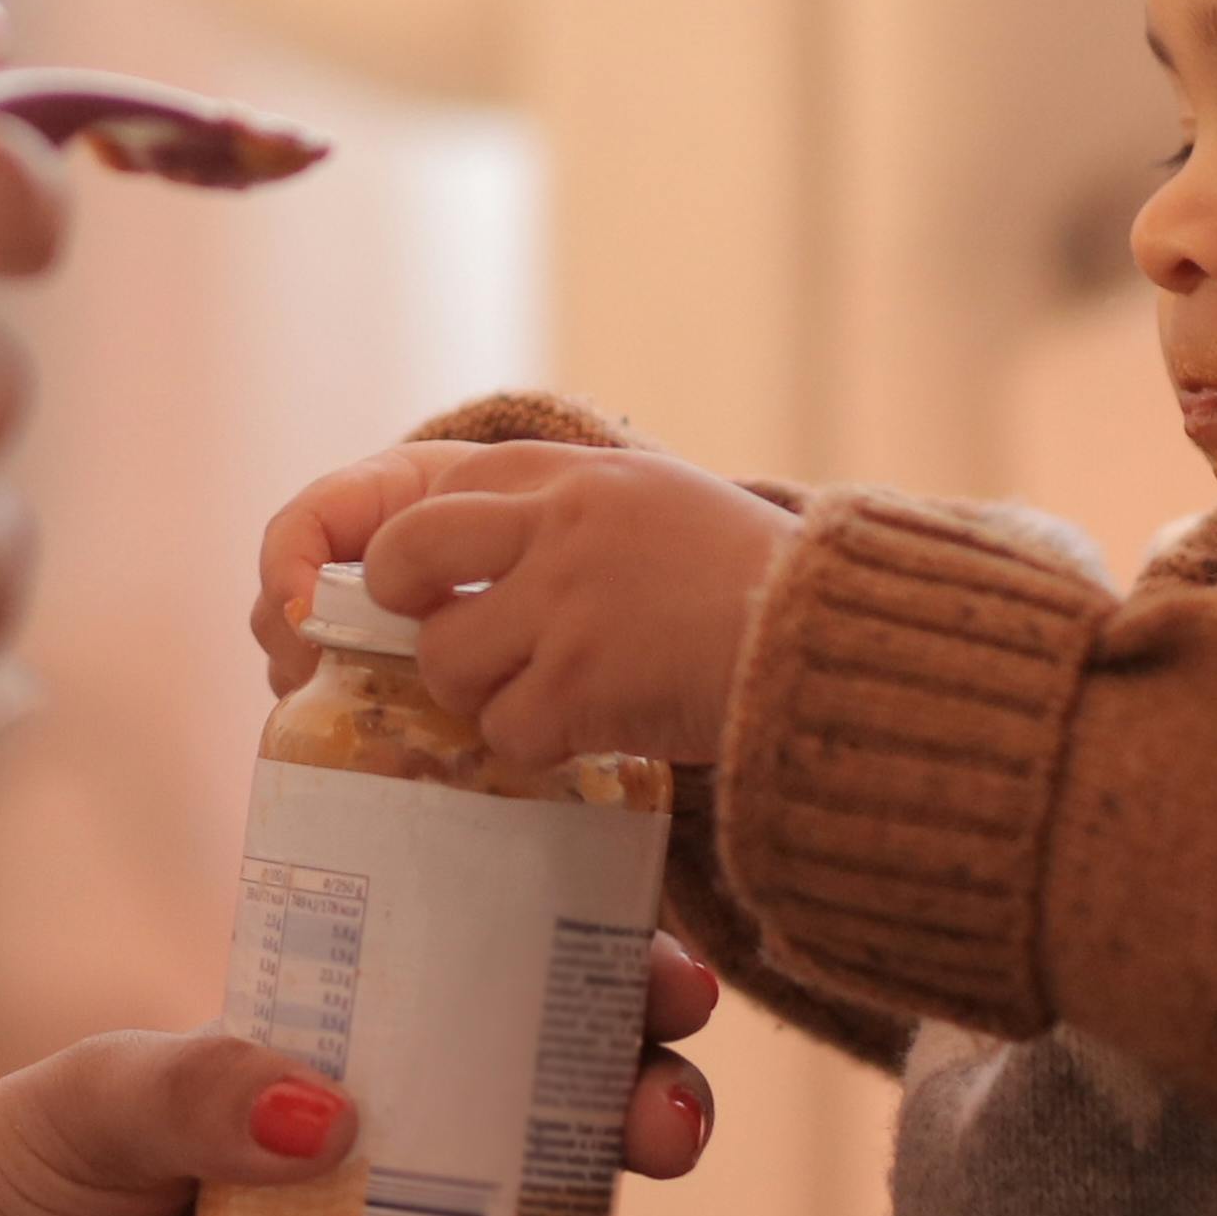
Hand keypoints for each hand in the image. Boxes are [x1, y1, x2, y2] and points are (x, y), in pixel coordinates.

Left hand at [0, 944, 726, 1215]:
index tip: (671, 987)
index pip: (512, 1003)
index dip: (612, 987)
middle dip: (652, 1131)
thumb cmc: (24, 1180)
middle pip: (573, 1144)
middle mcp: (404, 1175)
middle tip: (662, 1138)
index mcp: (355, 1063)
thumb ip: (199, 1088)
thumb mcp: (96, 1102)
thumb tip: (328, 1115)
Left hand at [257, 438, 792, 767]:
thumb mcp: (642, 500)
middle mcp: (553, 521)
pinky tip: (592, 727)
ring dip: (484, 696)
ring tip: (555, 695)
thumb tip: (443, 561)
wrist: (831, 635)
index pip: (416, 499)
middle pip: (398, 561)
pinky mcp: (586, 678)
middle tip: (454, 652)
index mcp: (560, 470)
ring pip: (446, 660)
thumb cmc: (742, 577)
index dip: (386, 559)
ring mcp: (565, 598)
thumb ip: (550, 514)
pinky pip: (507, 730)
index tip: (384, 599)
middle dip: (405, 619)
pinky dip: (539, 744)